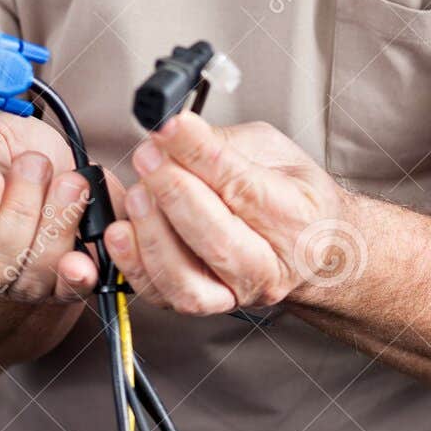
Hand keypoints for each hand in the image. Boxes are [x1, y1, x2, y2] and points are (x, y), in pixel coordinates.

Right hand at [0, 115, 123, 304]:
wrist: (42, 155)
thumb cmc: (1, 151)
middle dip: (21, 210)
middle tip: (35, 163)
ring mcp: (21, 280)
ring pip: (35, 275)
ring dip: (57, 225)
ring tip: (71, 182)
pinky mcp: (61, 281)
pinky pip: (71, 288)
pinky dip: (79, 272)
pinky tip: (83, 257)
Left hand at [102, 112, 361, 316]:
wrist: (311, 246)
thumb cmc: (291, 193)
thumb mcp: (271, 150)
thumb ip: (223, 144)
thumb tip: (174, 131)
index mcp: (296, 219)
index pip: (242, 187)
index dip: (199, 154)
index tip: (167, 126)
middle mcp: (269, 267)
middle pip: (217, 239)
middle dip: (174, 193)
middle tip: (148, 155)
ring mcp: (235, 293)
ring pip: (187, 280)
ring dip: (152, 234)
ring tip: (136, 193)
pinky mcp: (204, 304)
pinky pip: (163, 295)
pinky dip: (133, 265)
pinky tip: (119, 231)